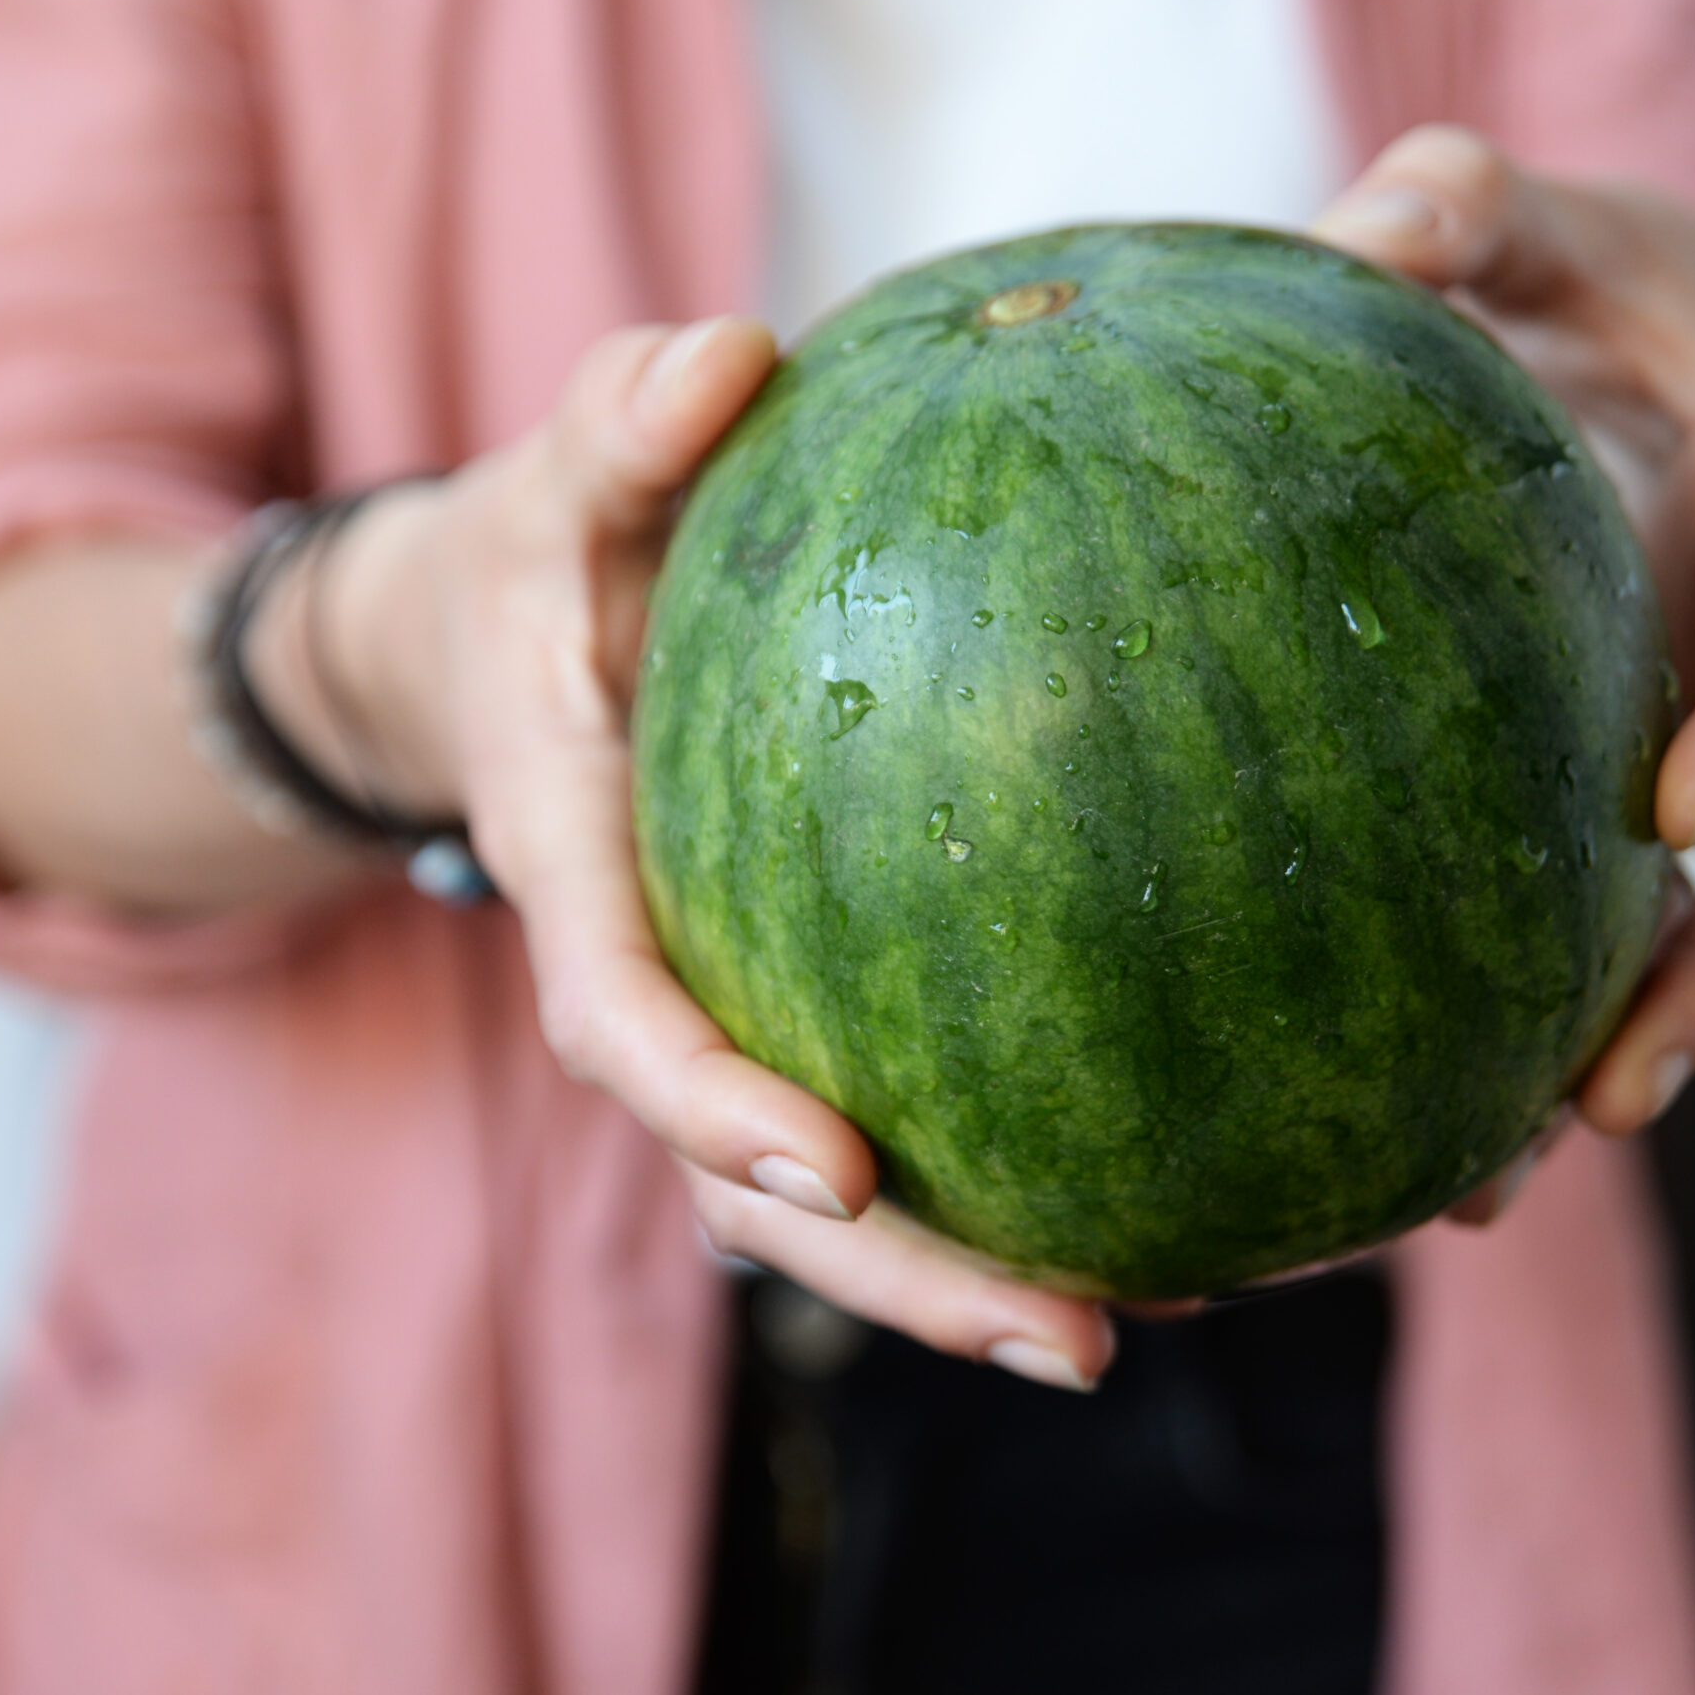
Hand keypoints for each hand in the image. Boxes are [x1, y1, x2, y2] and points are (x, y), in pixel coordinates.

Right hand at [309, 320, 1116, 1391]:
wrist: (513, 651)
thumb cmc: (551, 561)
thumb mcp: (560, 480)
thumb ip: (621, 424)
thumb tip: (723, 354)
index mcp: (582, 883)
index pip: (630, 1030)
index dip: (721, 1113)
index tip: (841, 1170)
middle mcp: (661, 988)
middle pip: (760, 1191)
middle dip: (905, 1278)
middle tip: (1077, 1340)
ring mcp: (736, 1022)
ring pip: (840, 1202)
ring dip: (981, 1278)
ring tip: (1167, 1315)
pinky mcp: (808, 1013)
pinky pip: (910, 1114)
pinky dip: (1015, 1172)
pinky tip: (1181, 1197)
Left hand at [1314, 126, 1694, 1195]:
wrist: (1619, 341)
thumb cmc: (1587, 273)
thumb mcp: (1538, 214)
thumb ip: (1463, 199)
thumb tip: (1354, 233)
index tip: (1685, 806)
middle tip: (1604, 1097)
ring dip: (1620, 1046)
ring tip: (1484, 1178)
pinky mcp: (1618, 796)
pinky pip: (1601, 924)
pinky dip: (1534, 1017)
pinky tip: (1416, 1120)